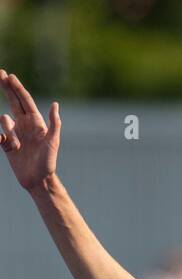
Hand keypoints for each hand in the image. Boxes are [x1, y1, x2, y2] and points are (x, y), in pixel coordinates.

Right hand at [0, 71, 60, 189]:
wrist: (39, 181)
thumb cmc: (48, 162)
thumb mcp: (53, 143)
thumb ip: (54, 124)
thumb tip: (55, 105)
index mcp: (36, 122)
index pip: (25, 100)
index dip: (17, 87)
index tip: (9, 76)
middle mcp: (25, 125)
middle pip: (13, 101)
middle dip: (7, 87)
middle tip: (0, 73)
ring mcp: (15, 133)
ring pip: (4, 120)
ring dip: (8, 131)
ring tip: (17, 147)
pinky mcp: (8, 145)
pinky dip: (1, 138)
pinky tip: (8, 146)